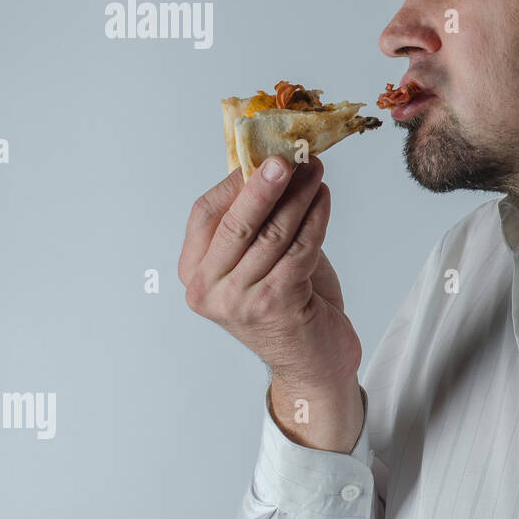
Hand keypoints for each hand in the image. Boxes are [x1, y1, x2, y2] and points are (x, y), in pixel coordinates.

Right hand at [178, 155, 361, 395]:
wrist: (313, 363)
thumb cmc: (288, 305)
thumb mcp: (261, 260)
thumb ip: (258, 222)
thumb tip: (270, 165)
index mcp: (195, 273)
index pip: (205, 214)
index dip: (236, 182)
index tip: (263, 156)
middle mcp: (209, 290)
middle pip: (236, 222)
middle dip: (265, 184)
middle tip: (288, 157)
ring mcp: (240, 301)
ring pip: (272, 234)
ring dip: (299, 197)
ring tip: (316, 173)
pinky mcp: (276, 305)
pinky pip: (300, 249)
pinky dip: (315, 219)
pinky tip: (324, 200)